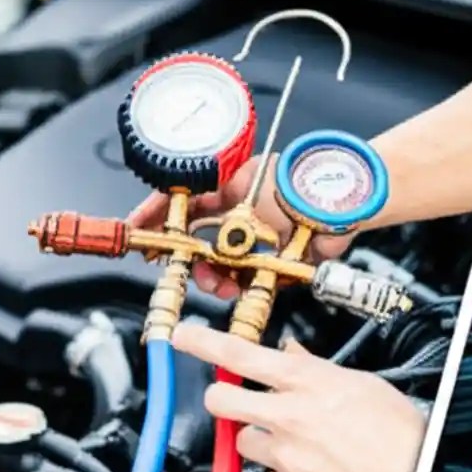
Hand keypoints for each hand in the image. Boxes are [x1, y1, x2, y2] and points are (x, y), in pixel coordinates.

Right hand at [125, 154, 355, 298]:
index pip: (181, 204)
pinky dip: (242, 289)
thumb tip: (174, 217)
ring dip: (215, 279)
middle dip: (186, 260)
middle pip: (198, 245)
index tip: (136, 233)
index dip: (157, 218)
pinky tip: (240, 288)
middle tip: (180, 268)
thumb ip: (206, 203)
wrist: (335, 203)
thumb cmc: (292, 182)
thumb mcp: (239, 186)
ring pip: (222, 269)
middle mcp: (240, 217)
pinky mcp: (277, 264)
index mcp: (227, 189)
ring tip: (219, 284)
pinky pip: (250, 284)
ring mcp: (258, 241)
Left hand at [172, 323, 426, 471]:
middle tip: (239, 399)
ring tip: (298, 444)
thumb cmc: (403, 436)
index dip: (204, 342)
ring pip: (243, 441)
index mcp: (309, 383)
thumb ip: (318, 370)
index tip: (183, 335)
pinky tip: (311, 471)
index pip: (242, 354)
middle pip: (221, 399)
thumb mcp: (363, 385)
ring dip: (261, 440)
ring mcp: (285, 456)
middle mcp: (289, 416)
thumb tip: (293, 355)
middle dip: (224, 397)